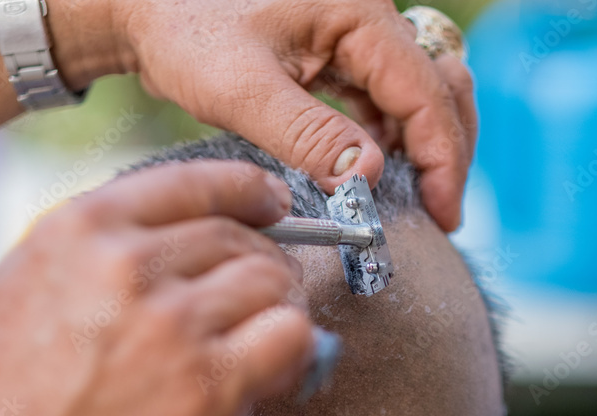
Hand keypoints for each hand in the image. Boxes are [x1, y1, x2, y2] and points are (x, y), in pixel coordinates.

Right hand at [0, 161, 314, 415]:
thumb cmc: (5, 394)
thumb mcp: (31, 279)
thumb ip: (106, 247)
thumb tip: (193, 239)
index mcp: (83, 228)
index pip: (195, 182)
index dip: (248, 189)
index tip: (271, 202)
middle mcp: (130, 265)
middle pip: (241, 238)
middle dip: (264, 263)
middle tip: (265, 294)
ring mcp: (174, 325)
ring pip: (273, 283)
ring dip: (278, 307)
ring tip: (264, 335)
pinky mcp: (209, 387)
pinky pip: (292, 338)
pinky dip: (294, 348)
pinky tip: (274, 366)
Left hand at [104, 0, 475, 230]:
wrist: (150, 11)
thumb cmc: (188, 34)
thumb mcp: (244, 91)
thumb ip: (309, 134)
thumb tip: (368, 176)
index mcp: (359, 12)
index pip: (426, 93)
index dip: (443, 159)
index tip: (445, 214)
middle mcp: (370, 18)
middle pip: (441, 89)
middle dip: (446, 153)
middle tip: (440, 213)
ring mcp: (358, 36)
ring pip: (418, 96)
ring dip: (420, 148)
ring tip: (414, 200)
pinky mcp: (340, 55)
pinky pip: (384, 100)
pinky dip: (389, 139)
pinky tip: (374, 172)